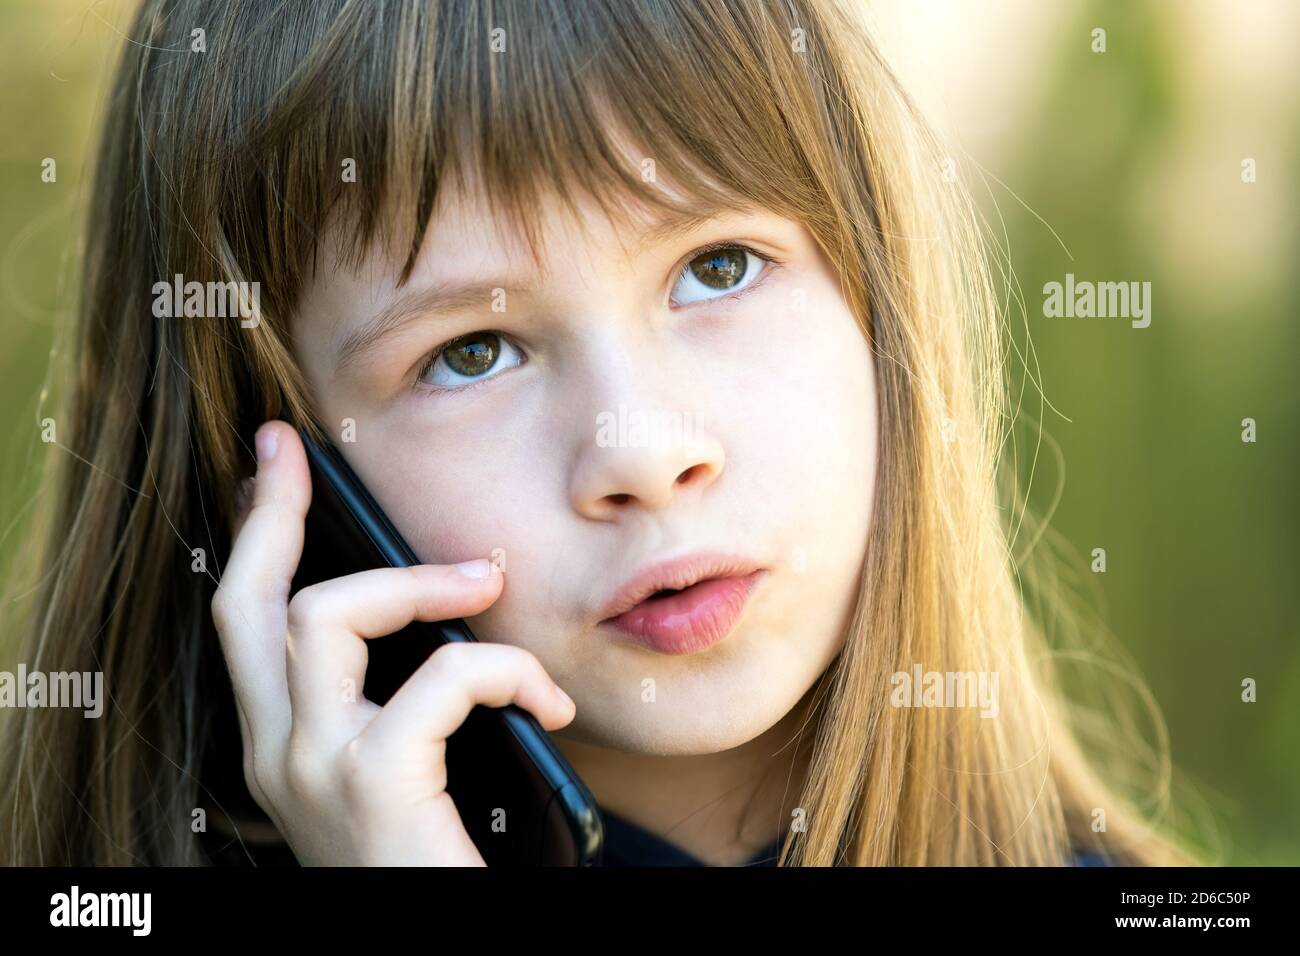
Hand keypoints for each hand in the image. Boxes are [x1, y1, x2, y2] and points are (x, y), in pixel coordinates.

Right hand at [209, 420, 575, 864]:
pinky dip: (505, 670)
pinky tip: (549, 707)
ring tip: (488, 588)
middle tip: (297, 450)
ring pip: (328, 615)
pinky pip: (442, 677)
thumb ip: (398, 700)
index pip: (245, 622)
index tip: (269, 465)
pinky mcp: (373, 784)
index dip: (254, 535)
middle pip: (250, 603)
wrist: (445, 941)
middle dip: (273, 514)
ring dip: (420, 584)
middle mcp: (277, 755)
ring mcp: (313, 770)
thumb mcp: (404, 770)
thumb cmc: (439, 855)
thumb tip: (439, 615)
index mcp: (284, 745)